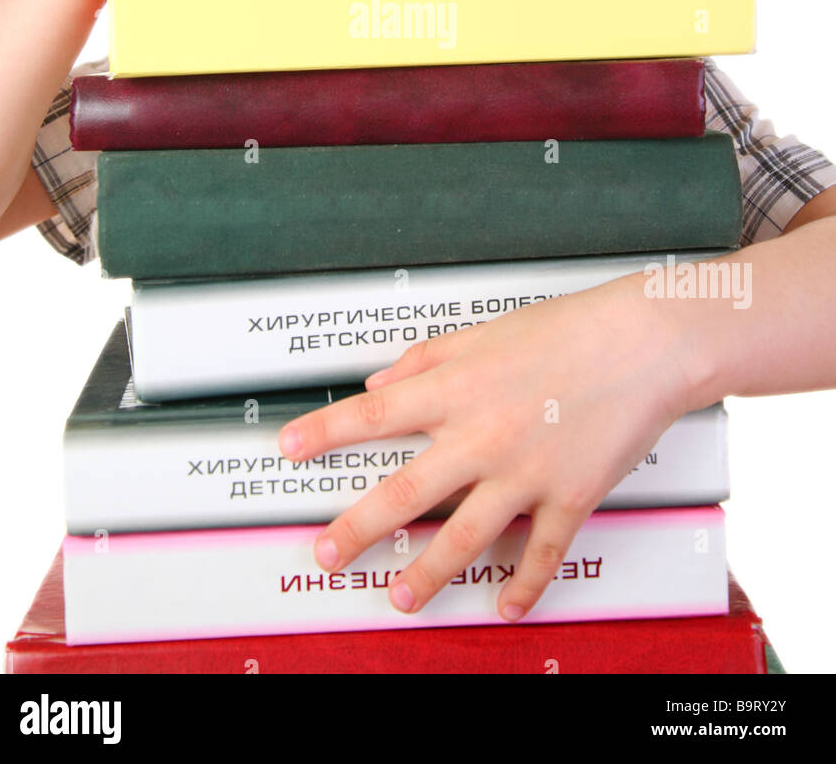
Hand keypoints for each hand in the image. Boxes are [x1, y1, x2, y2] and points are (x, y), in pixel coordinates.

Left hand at [278, 277, 691, 621]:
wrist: (644, 341)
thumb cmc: (569, 329)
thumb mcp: (484, 332)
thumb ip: (426, 359)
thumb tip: (380, 382)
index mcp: (458, 389)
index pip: (374, 414)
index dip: (325, 432)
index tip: (288, 449)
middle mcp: (483, 434)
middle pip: (405, 491)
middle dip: (358, 529)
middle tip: (326, 554)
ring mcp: (525, 472)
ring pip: (463, 536)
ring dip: (427, 574)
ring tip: (400, 597)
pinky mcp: (570, 496)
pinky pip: (540, 553)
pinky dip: (523, 584)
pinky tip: (505, 604)